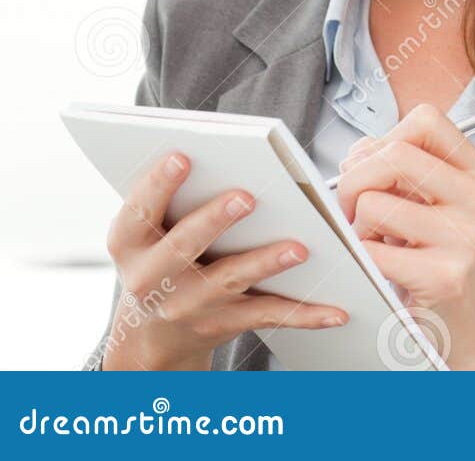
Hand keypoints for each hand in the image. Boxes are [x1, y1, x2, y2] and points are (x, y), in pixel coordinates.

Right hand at [101, 151, 349, 370]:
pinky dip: (305, 314)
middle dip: (214, 220)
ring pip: (230, 280)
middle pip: (183, 247)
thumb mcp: (143, 230)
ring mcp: (187, 305)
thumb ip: (166, 196)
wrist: (149, 335)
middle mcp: (151, 279)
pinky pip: (267, 316)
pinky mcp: (222, 323)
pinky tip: (336, 310)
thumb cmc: (156, 257)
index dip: (158, 184)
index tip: (183, 156)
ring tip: (299, 247)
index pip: (139, 211)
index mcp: (129, 244)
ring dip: (265, 263)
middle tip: (245, 197)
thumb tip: (212, 148)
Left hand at [335, 104, 474, 369]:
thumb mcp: (434, 209)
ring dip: (358, 227)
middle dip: (355, 179)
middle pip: (395, 155)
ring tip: (376, 245)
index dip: (387, 138)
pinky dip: (363, 258)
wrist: (470, 337)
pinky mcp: (445, 278)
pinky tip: (381, 270)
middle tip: (352, 209)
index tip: (375, 170)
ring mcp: (467, 240)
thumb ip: (401, 172)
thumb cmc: (442, 266)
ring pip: (374, 203)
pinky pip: (372, 250)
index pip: (426, 120)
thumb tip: (358, 153)